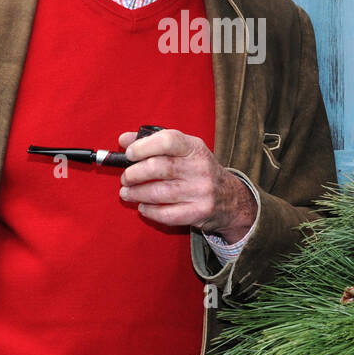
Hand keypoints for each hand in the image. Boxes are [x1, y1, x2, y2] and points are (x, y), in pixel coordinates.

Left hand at [117, 129, 255, 243]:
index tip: (129, 154)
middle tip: (125, 177)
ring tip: (127, 192)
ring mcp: (201, 191)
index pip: (168, 140)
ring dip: (137, 193)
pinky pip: (167, 214)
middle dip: (134, 173)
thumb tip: (123, 140)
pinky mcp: (199, 212)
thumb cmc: (197, 170)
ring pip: (160, 193)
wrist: (229, 198)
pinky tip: (143, 207)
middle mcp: (200, 167)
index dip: (144, 146)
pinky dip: (150, 211)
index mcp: (194, 147)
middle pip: (160, 168)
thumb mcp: (183, 150)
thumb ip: (153, 142)